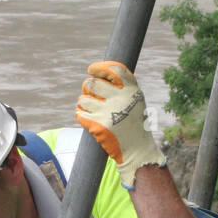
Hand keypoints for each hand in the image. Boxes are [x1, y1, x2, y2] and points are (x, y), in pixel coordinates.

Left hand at [75, 60, 164, 188]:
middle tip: (91, 94)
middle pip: (92, 84)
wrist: (137, 150)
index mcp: (132, 90)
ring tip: (92, 110)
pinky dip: (81, 115)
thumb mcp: (135, 101)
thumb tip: (97, 75)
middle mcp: (121, 98)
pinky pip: (80, 113)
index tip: (92, 69)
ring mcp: (109, 111)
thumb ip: (121, 87)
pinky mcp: (99, 125)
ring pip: (83, 99)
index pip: (114, 70)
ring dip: (84, 104)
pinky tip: (90, 119)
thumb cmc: (133, 123)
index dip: (100, 67)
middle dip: (87, 88)